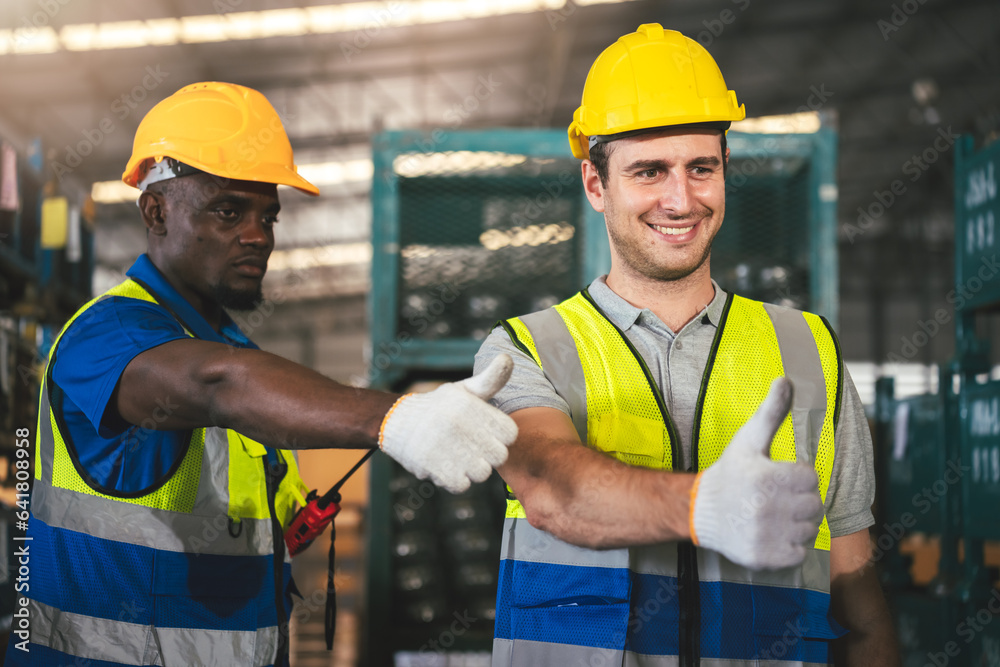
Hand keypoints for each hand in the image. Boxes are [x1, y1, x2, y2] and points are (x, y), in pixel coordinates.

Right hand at [379, 354, 518, 492]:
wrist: (397, 421)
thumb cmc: (440, 406)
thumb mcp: (465, 389)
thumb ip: (491, 380)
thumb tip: (507, 358)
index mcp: (471, 404)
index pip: (510, 434)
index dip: (501, 437)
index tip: (487, 433)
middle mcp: (459, 423)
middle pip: (498, 457)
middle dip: (488, 455)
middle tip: (472, 447)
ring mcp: (445, 445)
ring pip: (481, 473)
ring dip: (472, 469)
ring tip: (459, 457)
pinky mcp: (432, 466)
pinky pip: (461, 485)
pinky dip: (455, 480)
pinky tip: (446, 466)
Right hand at [690, 377, 824, 569]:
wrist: (699, 511)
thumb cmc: (730, 473)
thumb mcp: (748, 440)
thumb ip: (771, 411)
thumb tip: (787, 379)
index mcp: (768, 477)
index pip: (811, 478)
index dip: (796, 476)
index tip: (776, 477)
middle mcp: (768, 508)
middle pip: (814, 506)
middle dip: (799, 500)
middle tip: (775, 498)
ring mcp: (767, 535)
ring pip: (810, 530)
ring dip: (796, 524)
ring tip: (773, 516)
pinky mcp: (766, 558)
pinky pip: (799, 553)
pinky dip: (790, 546)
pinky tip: (771, 534)